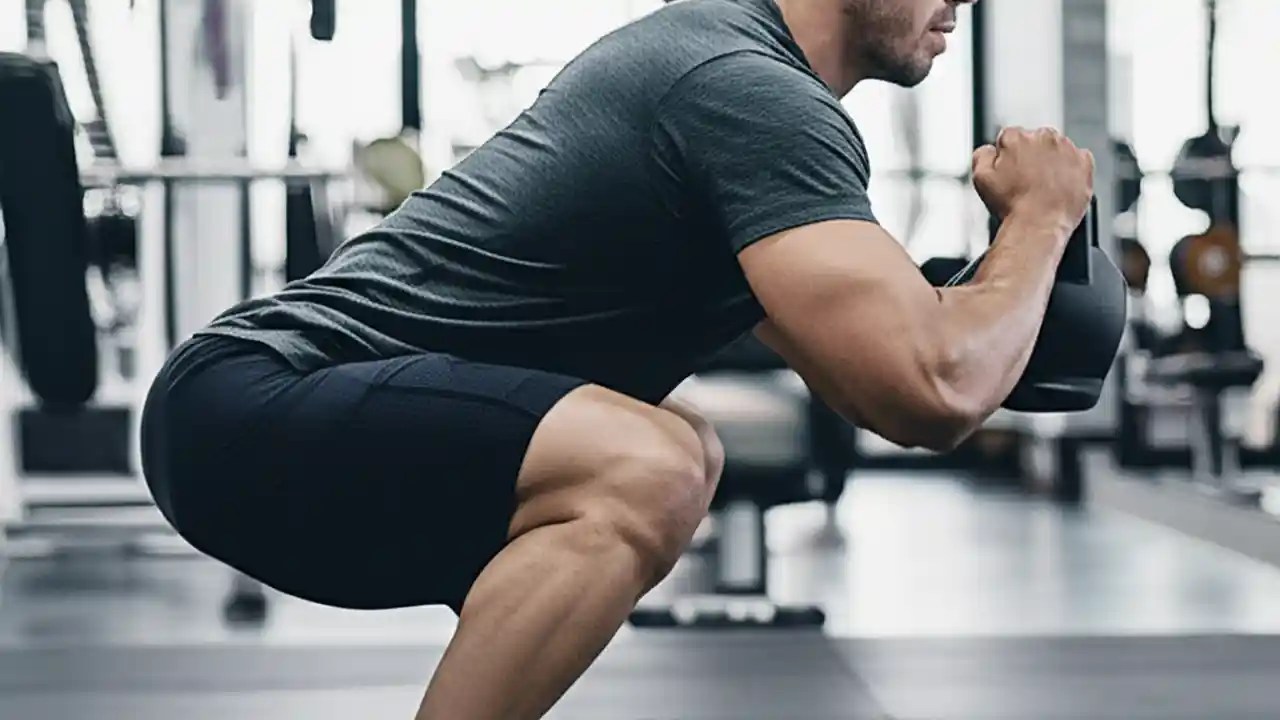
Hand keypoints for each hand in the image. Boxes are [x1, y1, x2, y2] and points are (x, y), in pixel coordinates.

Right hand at [972, 127, 1094, 228]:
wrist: (1038, 225)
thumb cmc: (1012, 204)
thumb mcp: (981, 177)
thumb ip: (982, 155)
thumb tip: (989, 149)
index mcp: (1017, 137)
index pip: (1010, 137)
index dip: (1007, 156)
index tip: (1009, 170)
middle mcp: (1044, 137)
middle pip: (1035, 141)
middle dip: (1030, 157)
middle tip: (1025, 181)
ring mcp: (1067, 149)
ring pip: (1057, 150)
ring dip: (1051, 163)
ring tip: (1042, 187)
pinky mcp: (1084, 163)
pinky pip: (1078, 160)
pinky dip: (1071, 170)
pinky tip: (1060, 185)